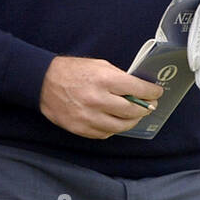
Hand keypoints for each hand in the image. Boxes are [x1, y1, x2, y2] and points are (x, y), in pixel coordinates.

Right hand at [39, 56, 164, 139]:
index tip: (157, 93)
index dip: (152, 92)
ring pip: (120, 126)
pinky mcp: (79, 128)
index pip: (138, 89)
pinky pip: (104, 134)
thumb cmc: (74, 71)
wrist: (43, 82)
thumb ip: (119, 77)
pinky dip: (114, 129)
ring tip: (136, 116)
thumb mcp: (100, 65)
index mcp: (105, 80)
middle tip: (150, 106)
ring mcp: (88, 117)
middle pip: (131, 111)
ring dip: (132, 122)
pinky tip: (117, 122)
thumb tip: (138, 88)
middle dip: (145, 108)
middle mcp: (98, 100)